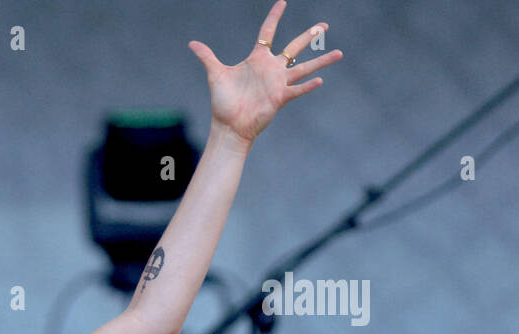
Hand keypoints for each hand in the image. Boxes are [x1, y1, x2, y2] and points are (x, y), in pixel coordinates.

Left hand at [188, 0, 342, 149]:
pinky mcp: (280, 98)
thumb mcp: (215, 75)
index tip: (282, 2)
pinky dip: (308, 86)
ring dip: (321, 61)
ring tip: (339, 52)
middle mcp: (271, 69)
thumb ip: (207, 57)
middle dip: (308, 35)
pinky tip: (320, 80)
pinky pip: (297, 90)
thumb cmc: (223, 102)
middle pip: (294, 46)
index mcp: (257, 59)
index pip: (268, 33)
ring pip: (304, 67)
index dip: (274, 17)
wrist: (229, 125)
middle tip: (323, 24)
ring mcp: (278, 83)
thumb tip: (191, 43)